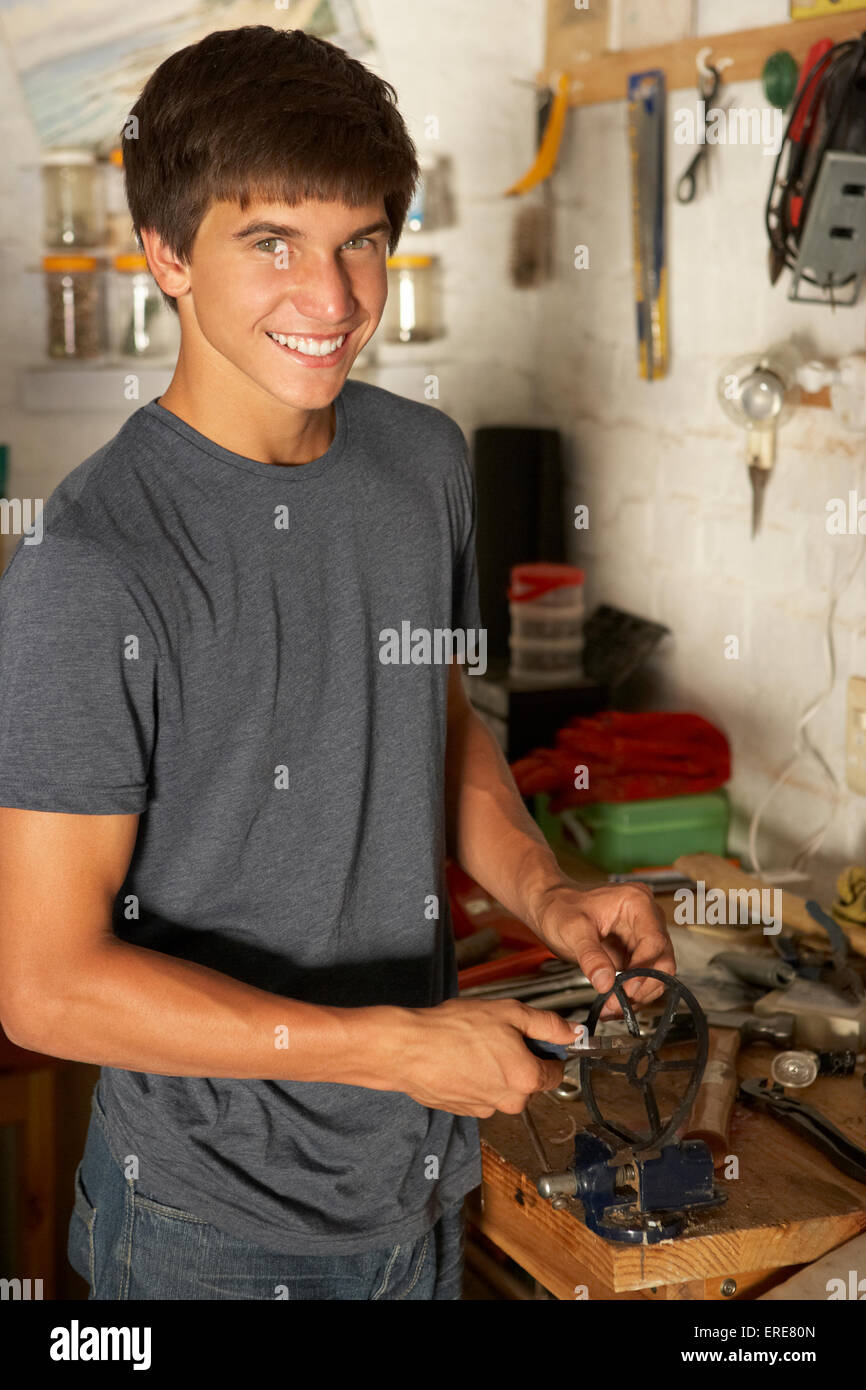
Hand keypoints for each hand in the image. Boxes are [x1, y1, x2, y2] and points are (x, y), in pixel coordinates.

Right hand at [395, 998, 577, 1116]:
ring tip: (472, 1046)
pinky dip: (476, 1078)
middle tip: (496, 1035)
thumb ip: (547, 1024)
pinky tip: (460, 1059)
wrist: (409, 1048)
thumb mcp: (509, 1013)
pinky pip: (482, 1093)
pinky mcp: (465, 1111)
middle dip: (519, 1059)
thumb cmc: (454, 1029)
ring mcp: (485, 1109)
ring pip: (504, 1087)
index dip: (547, 1050)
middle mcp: (510, 1101)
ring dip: (496, 1069)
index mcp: (527, 1079)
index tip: (532, 1036)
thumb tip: (573, 1032)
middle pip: (529, 1081)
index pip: (556, 1071)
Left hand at [532, 877, 675, 1016]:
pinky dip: (630, 993)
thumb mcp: (572, 929)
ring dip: (637, 995)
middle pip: (662, 960)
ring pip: (656, 973)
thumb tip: (606, 983)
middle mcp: (646, 917)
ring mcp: (641, 935)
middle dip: (642, 987)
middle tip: (618, 1004)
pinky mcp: (633, 951)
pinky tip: (612, 1003)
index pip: (655, 941)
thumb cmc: (559, 906)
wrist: (548, 905)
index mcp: (637, 902)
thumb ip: (590, 956)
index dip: (645, 970)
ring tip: (611, 1008)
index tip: (626, 990)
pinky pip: (642, 977)